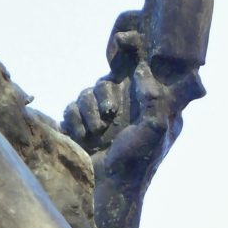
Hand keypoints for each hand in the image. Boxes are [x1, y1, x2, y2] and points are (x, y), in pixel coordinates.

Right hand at [61, 16, 203, 173]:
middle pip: (107, 80)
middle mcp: (127, 107)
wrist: (107, 188)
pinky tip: (85, 137)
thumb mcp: (156, 127)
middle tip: (109, 114)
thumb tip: (144, 68)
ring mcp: (103, 117)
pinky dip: (76, 122)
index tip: (123, 39)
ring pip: (86, 93)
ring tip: (98, 133)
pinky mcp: (84, 125)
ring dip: (88, 112)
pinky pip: (71, 108)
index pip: (143, 67)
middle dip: (103, 95)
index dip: (133, 48)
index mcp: (149, 105)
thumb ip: (156, 97)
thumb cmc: (137, 161)